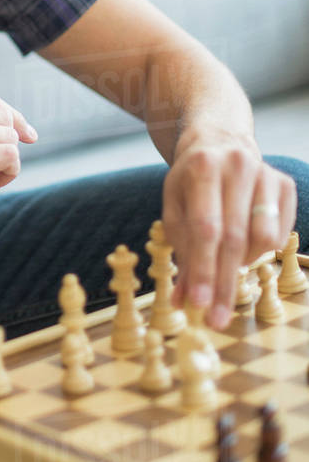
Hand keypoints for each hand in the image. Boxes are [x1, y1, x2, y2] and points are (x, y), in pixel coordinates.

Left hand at [164, 130, 296, 329]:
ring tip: (226, 262)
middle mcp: (238, 166)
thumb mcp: (175, 207)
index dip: (203, 269)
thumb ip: (180, 251)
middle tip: (216, 319)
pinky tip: (244, 245)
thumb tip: (183, 301)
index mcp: (203, 168)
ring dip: (242, 264)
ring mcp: (266, 173)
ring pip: (262, 239)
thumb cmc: (191, 182)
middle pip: (234, 238)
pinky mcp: (286, 183)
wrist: (219, 141)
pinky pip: (279, 234)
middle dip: (224, 283)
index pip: (205, 229)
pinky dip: (260, 251)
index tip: (199, 304)